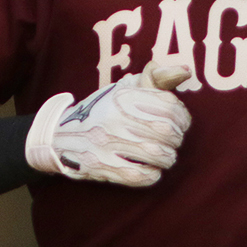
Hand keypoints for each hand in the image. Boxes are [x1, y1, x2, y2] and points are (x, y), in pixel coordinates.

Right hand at [25, 61, 192, 186]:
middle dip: (176, 139)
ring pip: (157, 155)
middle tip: (172, 141)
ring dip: (167, 158)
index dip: (182, 117)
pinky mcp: (103, 166)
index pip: (169, 105)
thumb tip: (185, 71)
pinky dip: (153, 175)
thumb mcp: (125, 89)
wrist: (60, 137)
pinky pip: (141, 175)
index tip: (180, 122)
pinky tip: (151, 169)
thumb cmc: (104, 111)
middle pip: (166, 131)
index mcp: (122, 96)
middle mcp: (114, 117)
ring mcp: (107, 143)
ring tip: (163, 156)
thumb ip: (157, 78)